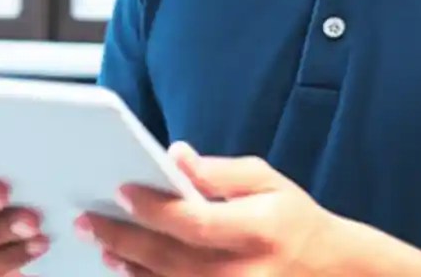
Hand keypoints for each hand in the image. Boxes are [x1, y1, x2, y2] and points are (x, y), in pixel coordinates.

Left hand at [74, 142, 342, 275]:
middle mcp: (242, 271)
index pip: (193, 222)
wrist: (332, 273)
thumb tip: (176, 155)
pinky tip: (128, 269)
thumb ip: (220, 172)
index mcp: (256, 230)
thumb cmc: (295, 222)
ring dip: (129, 265)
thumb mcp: (268, 183)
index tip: (120, 191)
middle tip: (88, 221)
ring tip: (102, 245)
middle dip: (123, 237)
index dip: (153, 209)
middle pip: (170, 257)